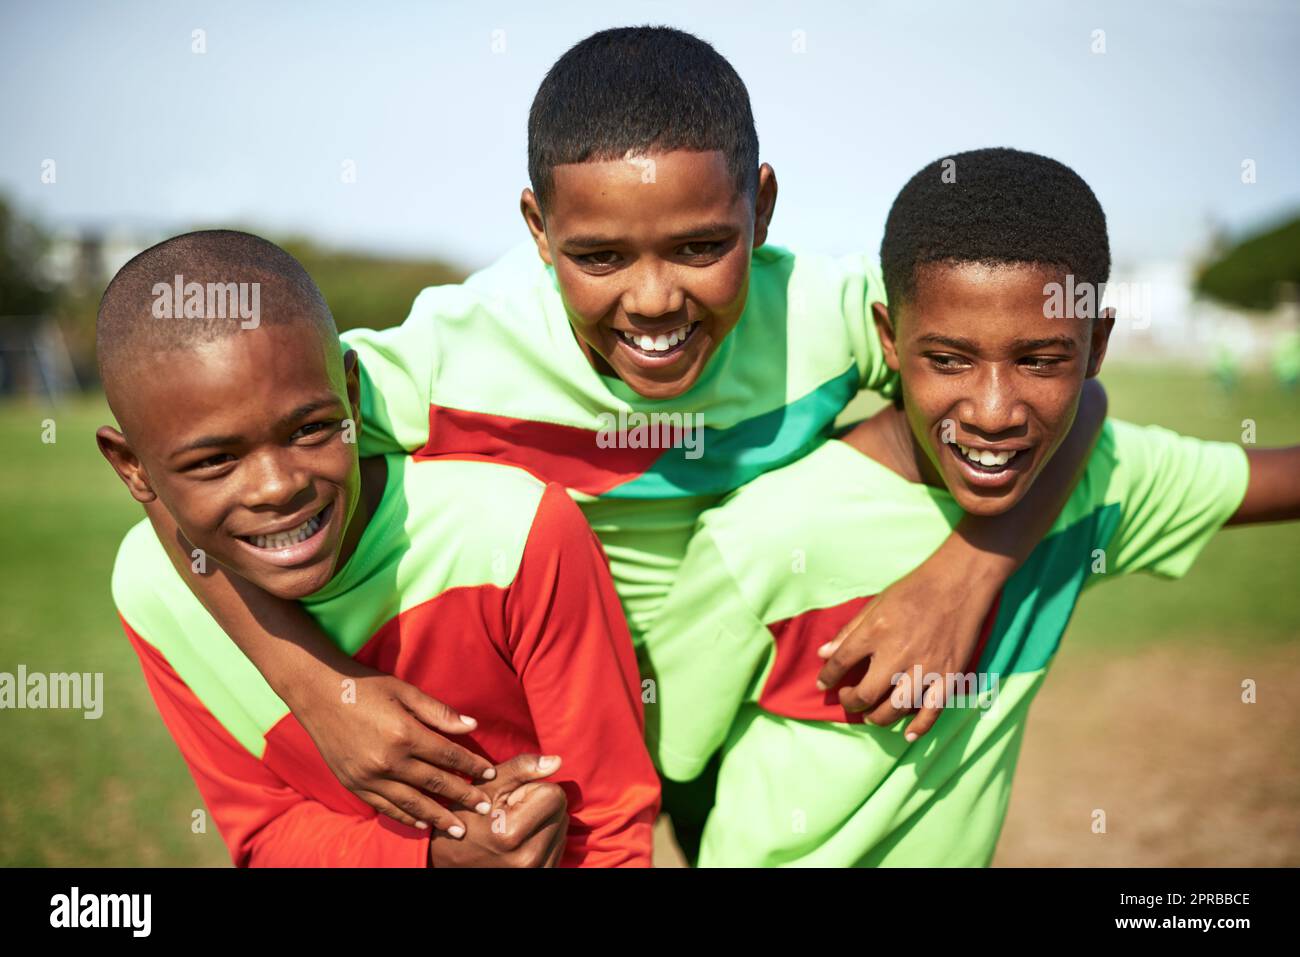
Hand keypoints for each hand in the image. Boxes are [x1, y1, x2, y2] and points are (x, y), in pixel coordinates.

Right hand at [296, 665, 498, 834]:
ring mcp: (369, 776)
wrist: (318, 694)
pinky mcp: (354, 784)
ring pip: (412, 803)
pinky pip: (385, 806)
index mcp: (404, 734)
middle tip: (485, 808)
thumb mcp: (405, 691)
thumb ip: (439, 712)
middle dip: (463, 796)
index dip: (472, 766)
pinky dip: (405, 817)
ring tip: (459, 828)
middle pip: (435, 783)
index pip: (448, 755)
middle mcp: (388, 760)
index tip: (490, 775)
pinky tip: (421, 822)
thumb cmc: (366, 687)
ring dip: (438, 816)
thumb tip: (472, 725)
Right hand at [429, 754, 568, 867]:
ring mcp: (536, 870)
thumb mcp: (486, 787)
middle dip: (539, 804)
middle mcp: (528, 858)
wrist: (453, 861)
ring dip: (543, 820)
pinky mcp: (544, 874)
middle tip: (510, 814)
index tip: (510, 801)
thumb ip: (521, 768)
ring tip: (514, 827)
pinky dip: (545, 836)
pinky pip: (560, 843)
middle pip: (561, 810)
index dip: (533, 789)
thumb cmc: (466, 818)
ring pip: (562, 826)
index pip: (554, 794)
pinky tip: (522, 840)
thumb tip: (557, 761)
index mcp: (510, 833)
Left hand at [815, 559, 994, 739]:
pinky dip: (919, 727)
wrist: (958, 583)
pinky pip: (932, 711)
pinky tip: (907, 734)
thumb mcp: (875, 604)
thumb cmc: (914, 589)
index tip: (823, 685)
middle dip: (852, 702)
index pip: (841, 663)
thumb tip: (824, 653)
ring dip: (878, 717)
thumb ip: (849, 631)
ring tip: (871, 716)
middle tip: (849, 701)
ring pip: (895, 708)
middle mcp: (897, 654)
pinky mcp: (949, 676)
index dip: (828, 678)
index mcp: (876, 632)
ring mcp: (925, 668)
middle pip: (866, 693)